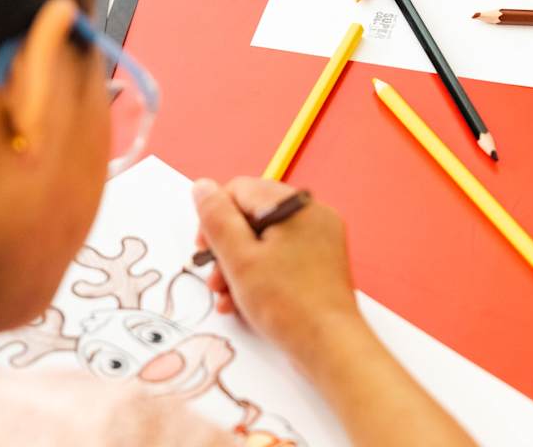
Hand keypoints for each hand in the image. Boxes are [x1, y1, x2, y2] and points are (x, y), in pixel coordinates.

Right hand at [192, 177, 358, 352]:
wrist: (330, 345)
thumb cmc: (288, 304)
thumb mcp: (239, 259)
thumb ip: (217, 220)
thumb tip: (203, 186)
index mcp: (294, 204)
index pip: (240, 190)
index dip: (215, 218)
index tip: (204, 250)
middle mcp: (311, 214)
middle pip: (253, 215)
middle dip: (227, 248)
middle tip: (215, 279)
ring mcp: (320, 237)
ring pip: (266, 240)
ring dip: (240, 266)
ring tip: (227, 297)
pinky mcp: (322, 261)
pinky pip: (283, 256)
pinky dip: (261, 274)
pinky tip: (245, 302)